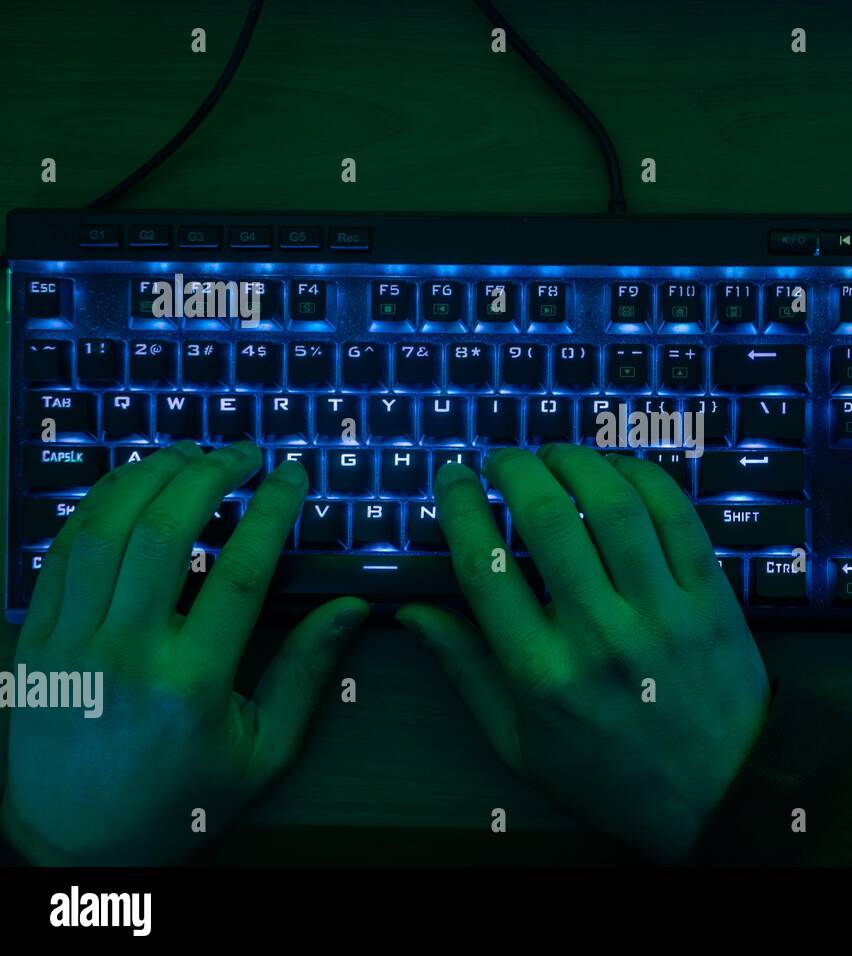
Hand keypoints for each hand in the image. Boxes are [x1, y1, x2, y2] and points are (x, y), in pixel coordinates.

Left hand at [0, 441, 367, 864]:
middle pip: (163, 532)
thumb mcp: (262, 752)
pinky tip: (131, 488)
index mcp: (191, 685)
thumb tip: (350, 609)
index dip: (272, 511)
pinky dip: (97, 506)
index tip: (293, 474)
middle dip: (209, 474)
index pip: (240, 572)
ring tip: (187, 454)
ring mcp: (69, 645)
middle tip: (242, 452)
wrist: (74, 844)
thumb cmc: (182, 800)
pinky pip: (61, 553)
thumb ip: (306, 674)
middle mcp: (125, 655)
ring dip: (148, 476)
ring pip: (104, 530)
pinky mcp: (34, 642)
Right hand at [397, 445, 769, 862]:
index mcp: (542, 675)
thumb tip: (414, 613)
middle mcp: (600, 635)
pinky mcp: (711, 599)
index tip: (453, 478)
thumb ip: (467, 672)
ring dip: (578, 462)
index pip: (485, 566)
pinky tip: (620, 471)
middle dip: (516, 469)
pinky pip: (677, 516)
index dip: (460, 507)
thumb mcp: (522, 745)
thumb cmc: (612, 774)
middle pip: (548, 518)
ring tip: (557, 455)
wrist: (720, 796)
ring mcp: (662, 613)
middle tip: (504, 459)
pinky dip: (644, 478)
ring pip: (614, 505)